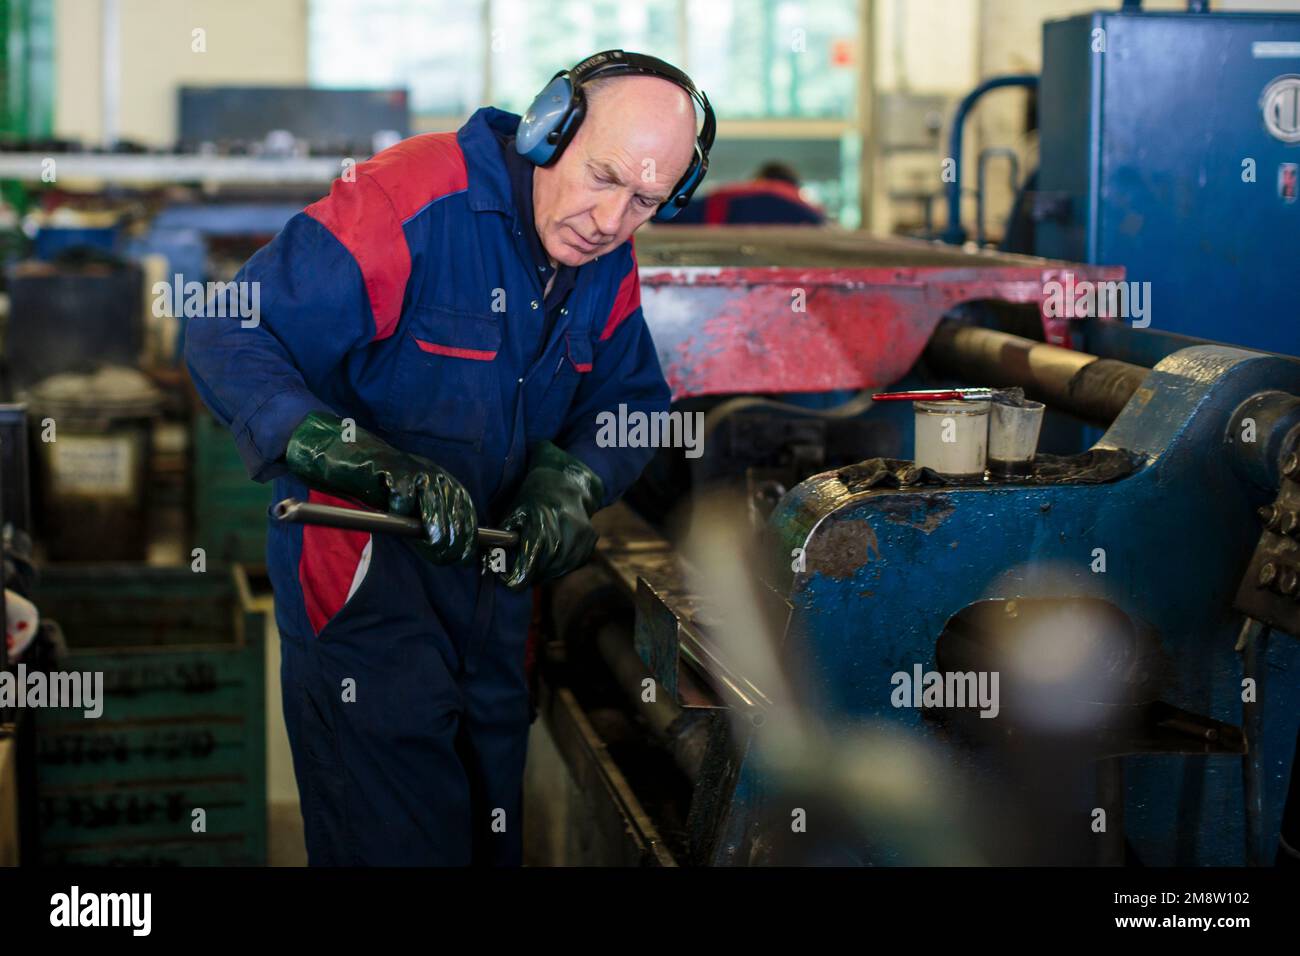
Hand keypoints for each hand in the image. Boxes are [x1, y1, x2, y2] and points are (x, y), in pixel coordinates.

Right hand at [285, 411, 477, 564]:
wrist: (352, 462)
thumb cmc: (381, 491)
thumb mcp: (408, 512)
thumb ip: (424, 528)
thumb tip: (445, 553)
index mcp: (444, 485)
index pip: (464, 510)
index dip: (467, 533)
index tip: (465, 555)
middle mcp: (435, 474)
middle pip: (451, 506)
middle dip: (452, 533)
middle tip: (447, 553)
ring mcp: (416, 469)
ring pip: (433, 498)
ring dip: (435, 521)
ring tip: (435, 541)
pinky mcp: (394, 467)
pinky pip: (402, 489)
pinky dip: (400, 504)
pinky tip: (397, 515)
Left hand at [500, 442, 603, 588]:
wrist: (565, 481)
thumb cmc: (533, 497)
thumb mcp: (513, 514)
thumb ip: (504, 540)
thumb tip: (493, 563)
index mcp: (541, 525)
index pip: (528, 568)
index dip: (514, 579)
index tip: (506, 577)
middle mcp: (564, 531)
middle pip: (544, 570)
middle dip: (529, 575)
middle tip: (519, 572)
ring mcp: (581, 536)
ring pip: (560, 569)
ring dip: (545, 572)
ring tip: (535, 563)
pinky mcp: (590, 539)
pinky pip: (573, 564)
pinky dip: (560, 565)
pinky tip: (552, 555)